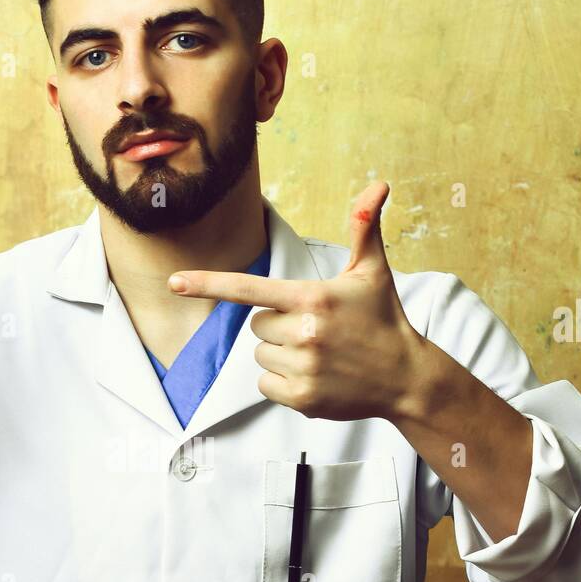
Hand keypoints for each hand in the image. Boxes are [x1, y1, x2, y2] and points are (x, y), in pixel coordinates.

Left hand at [168, 181, 427, 421]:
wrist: (406, 377)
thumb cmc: (384, 319)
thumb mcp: (372, 272)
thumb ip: (364, 227)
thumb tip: (379, 183)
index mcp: (312, 297)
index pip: (249, 288)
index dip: (208, 284)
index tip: (174, 282)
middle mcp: (304, 332)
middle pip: (257, 325)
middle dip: (279, 326)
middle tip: (317, 330)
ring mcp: (302, 368)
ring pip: (261, 355)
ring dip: (281, 355)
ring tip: (320, 355)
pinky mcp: (301, 398)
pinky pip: (264, 385)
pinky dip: (283, 383)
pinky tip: (316, 378)